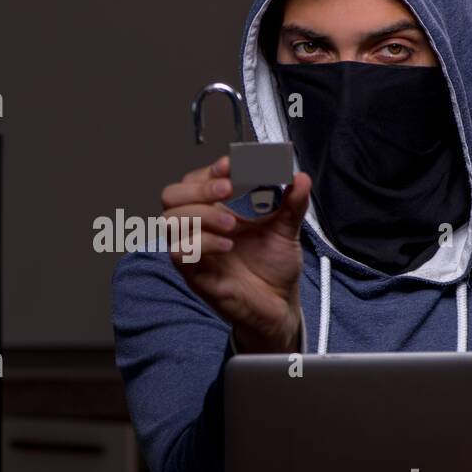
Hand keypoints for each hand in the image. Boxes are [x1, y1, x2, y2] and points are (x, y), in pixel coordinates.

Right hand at [160, 156, 312, 352]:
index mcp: (216, 212)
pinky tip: (227, 245)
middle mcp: (200, 230)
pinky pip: (180, 253)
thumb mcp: (287, 230)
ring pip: (170, 222)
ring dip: (200, 214)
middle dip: (197, 187)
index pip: (194, 181)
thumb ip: (293, 204)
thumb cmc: (273, 270)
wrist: (279, 306)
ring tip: (231, 223)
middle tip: (227, 189)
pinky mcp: (195, 276)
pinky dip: (203, 244)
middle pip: (171, 196)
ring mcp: (195, 252)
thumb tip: (301, 178)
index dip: (208, 170)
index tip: (231, 165)